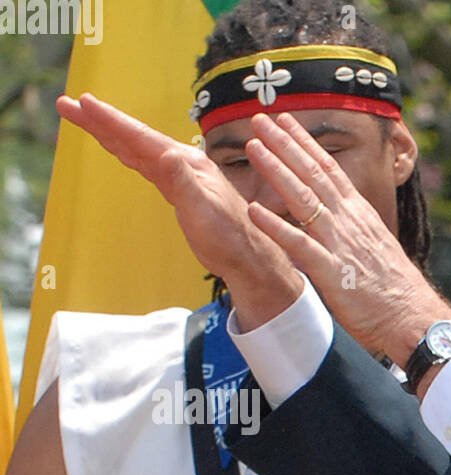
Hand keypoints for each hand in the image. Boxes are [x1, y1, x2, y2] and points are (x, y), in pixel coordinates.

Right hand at [54, 94, 301, 326]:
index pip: (142, 138)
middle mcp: (184, 163)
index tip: (84, 104)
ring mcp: (182, 175)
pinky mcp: (179, 190)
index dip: (111, 121)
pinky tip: (116, 147)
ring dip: (109, 133)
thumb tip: (163, 153)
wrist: (248, 258)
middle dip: (100, 121)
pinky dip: (126, 152)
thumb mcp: (203, 211)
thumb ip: (182, 181)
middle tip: (67, 104)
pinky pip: (145, 164)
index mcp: (187, 163)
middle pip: (134, 137)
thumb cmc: (229, 239)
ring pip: (137, 149)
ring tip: (81, 117)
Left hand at [242, 112, 450, 359]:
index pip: (330, 170)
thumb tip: (334, 226)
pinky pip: (299, 245)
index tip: (286, 121)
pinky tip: (254, 211)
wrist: (413, 317)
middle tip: (259, 119)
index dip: (306, 144)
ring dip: (276, 171)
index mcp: (359, 216)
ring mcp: (339, 244)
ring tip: (253, 148)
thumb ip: (351, 234)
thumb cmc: (395, 291)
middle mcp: (349, 222)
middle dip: (285, 144)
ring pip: (304, 199)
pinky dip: (276, 227)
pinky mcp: (331, 271)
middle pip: (313, 174)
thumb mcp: (374, 250)